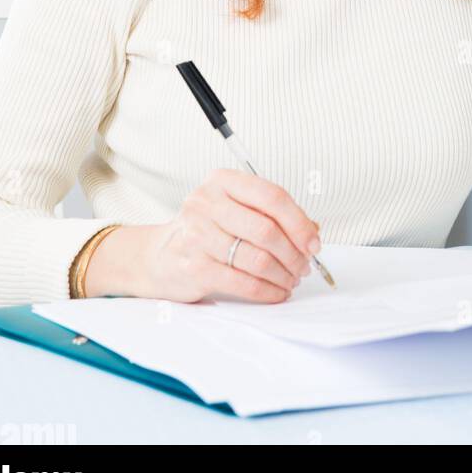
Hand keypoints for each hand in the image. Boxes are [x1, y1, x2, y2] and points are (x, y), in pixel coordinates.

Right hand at [126, 168, 320, 303]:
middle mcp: (206, 203)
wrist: (157, 256)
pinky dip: (267, 291)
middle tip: (304, 266)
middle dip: (294, 253)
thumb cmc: (205, 231)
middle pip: (267, 229)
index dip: (299, 222)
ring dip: (283, 274)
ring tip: (291, 280)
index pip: (272, 196)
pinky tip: (275, 292)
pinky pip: (243, 282)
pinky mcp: (194, 267)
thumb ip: (271, 215)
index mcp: (223, 181)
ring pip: (257, 258)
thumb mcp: (235, 211)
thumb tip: (313, 231)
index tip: (314, 242)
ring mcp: (197, 234)